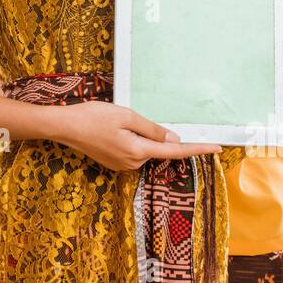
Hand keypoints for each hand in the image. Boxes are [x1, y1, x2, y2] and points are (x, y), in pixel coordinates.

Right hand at [49, 101, 222, 170]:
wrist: (64, 127)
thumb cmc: (93, 117)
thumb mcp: (126, 116)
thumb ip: (152, 129)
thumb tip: (174, 138)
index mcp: (138, 151)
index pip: (175, 151)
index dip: (198, 148)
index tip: (217, 148)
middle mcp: (133, 163)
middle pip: (157, 149)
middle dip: (154, 134)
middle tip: (128, 117)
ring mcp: (122, 166)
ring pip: (144, 149)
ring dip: (140, 136)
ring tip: (113, 121)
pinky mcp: (114, 163)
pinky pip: (132, 151)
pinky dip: (131, 140)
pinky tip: (112, 129)